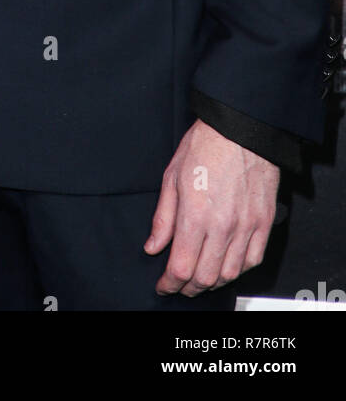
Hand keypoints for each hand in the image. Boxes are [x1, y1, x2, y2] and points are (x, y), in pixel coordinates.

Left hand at [144, 118, 278, 295]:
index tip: (163, 285)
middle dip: (187, 288)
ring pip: (230, 275)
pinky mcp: (264, 223)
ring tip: (200, 279)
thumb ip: (163, 218)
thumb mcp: (172, 176)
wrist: (241, 128)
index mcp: (195, 215)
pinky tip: (226, 267)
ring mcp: (246, 226)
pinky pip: (253, 260)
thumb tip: (153, 246)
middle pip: (204, 277)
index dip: (169, 283)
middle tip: (178, 285)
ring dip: (212, 284)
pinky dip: (238, 271)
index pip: (181, 267)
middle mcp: (223, 226)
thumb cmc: (206, 145)